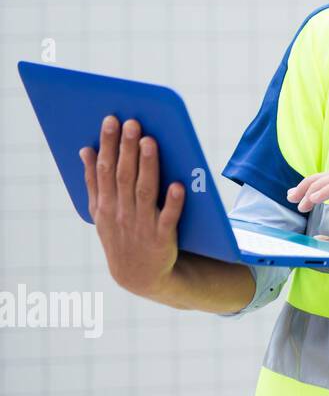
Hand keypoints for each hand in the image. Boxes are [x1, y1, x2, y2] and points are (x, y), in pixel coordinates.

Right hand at [79, 115, 184, 297]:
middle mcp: (121, 213)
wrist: (139, 275)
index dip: (107, 144)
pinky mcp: (163, 237)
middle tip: (132, 121)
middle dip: (126, 148)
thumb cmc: (121, 234)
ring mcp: (142, 225)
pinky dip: (173, 202)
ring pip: (144, 190)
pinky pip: (169, 217)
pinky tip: (177, 184)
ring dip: (148, 165)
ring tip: (150, 141)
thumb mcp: (100, 211)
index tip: (110, 120)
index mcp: (105, 204)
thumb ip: (93, 182)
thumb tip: (85, 150)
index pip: (105, 169)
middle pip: (123, 175)